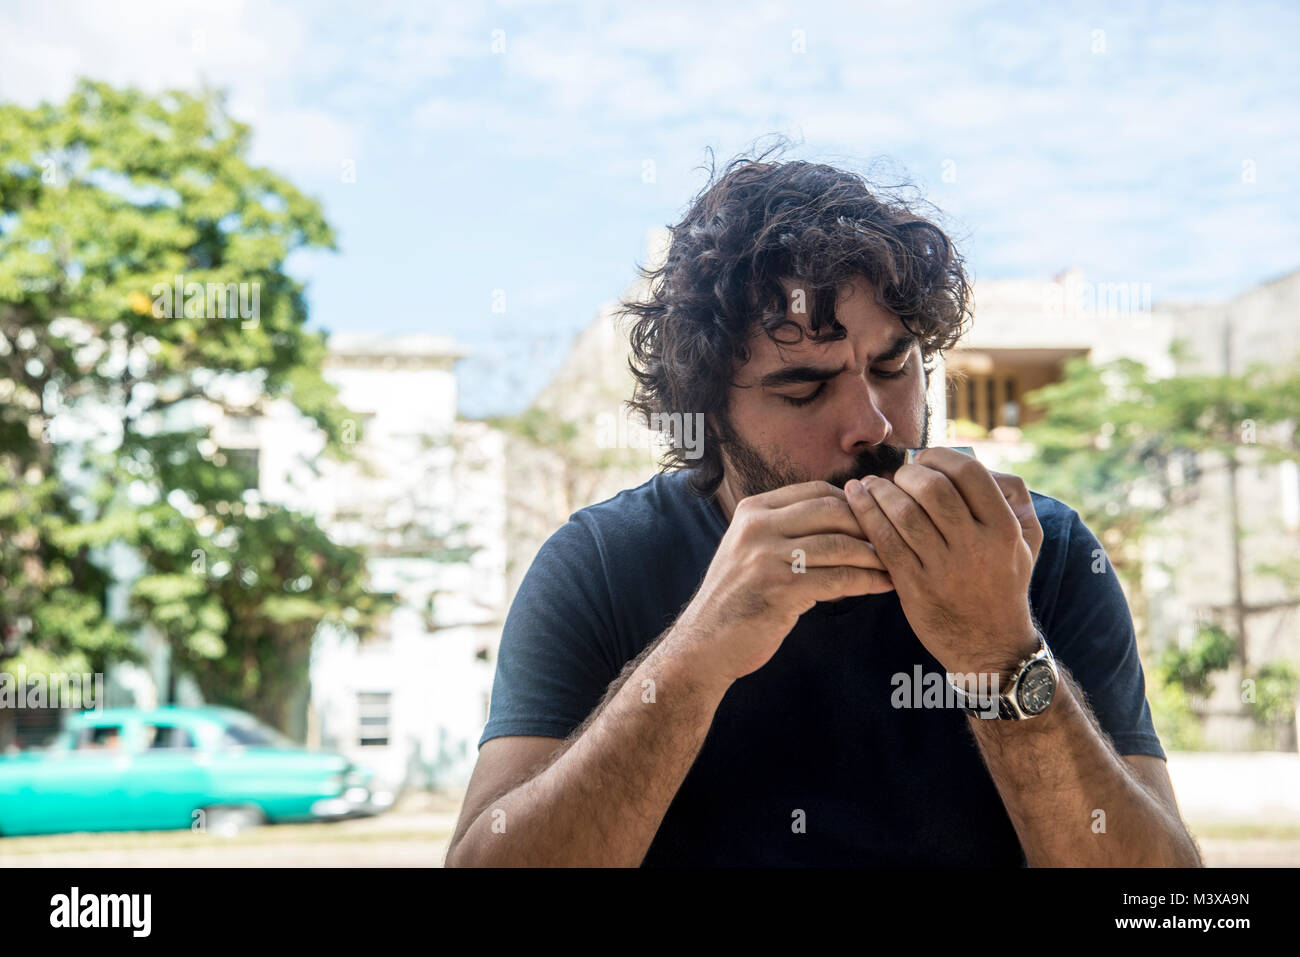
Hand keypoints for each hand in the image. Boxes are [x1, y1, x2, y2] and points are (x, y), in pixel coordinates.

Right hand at [675, 480, 894, 683]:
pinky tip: (884, 585)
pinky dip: (868, 581)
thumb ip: (785, 530)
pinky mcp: (780, 588)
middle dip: (868, 524)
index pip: (815, 491)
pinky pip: (839, 578)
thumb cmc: (738, 599)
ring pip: (839, 544)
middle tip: (894, 539)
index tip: (874, 519)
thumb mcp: (751, 550)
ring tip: (896, 563)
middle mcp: (757, 527)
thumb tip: (843, 517)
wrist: (705, 644)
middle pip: (832, 510)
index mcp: (752, 511)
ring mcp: (766, 557)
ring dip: (875, 555)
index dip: (852, 502)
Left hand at [843, 449, 1040, 676]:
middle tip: (896, 475)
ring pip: (903, 513)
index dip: (939, 457)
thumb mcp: (1027, 539)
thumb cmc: (1004, 580)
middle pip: (931, 488)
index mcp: (1004, 528)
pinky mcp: (915, 588)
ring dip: (879, 491)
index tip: (924, 460)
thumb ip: (1013, 496)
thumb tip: (975, 459)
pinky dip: (865, 515)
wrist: (991, 645)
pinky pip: (885, 542)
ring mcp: (944, 569)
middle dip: (906, 474)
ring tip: (869, 484)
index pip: (968, 473)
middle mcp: (976, 547)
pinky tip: (856, 500)